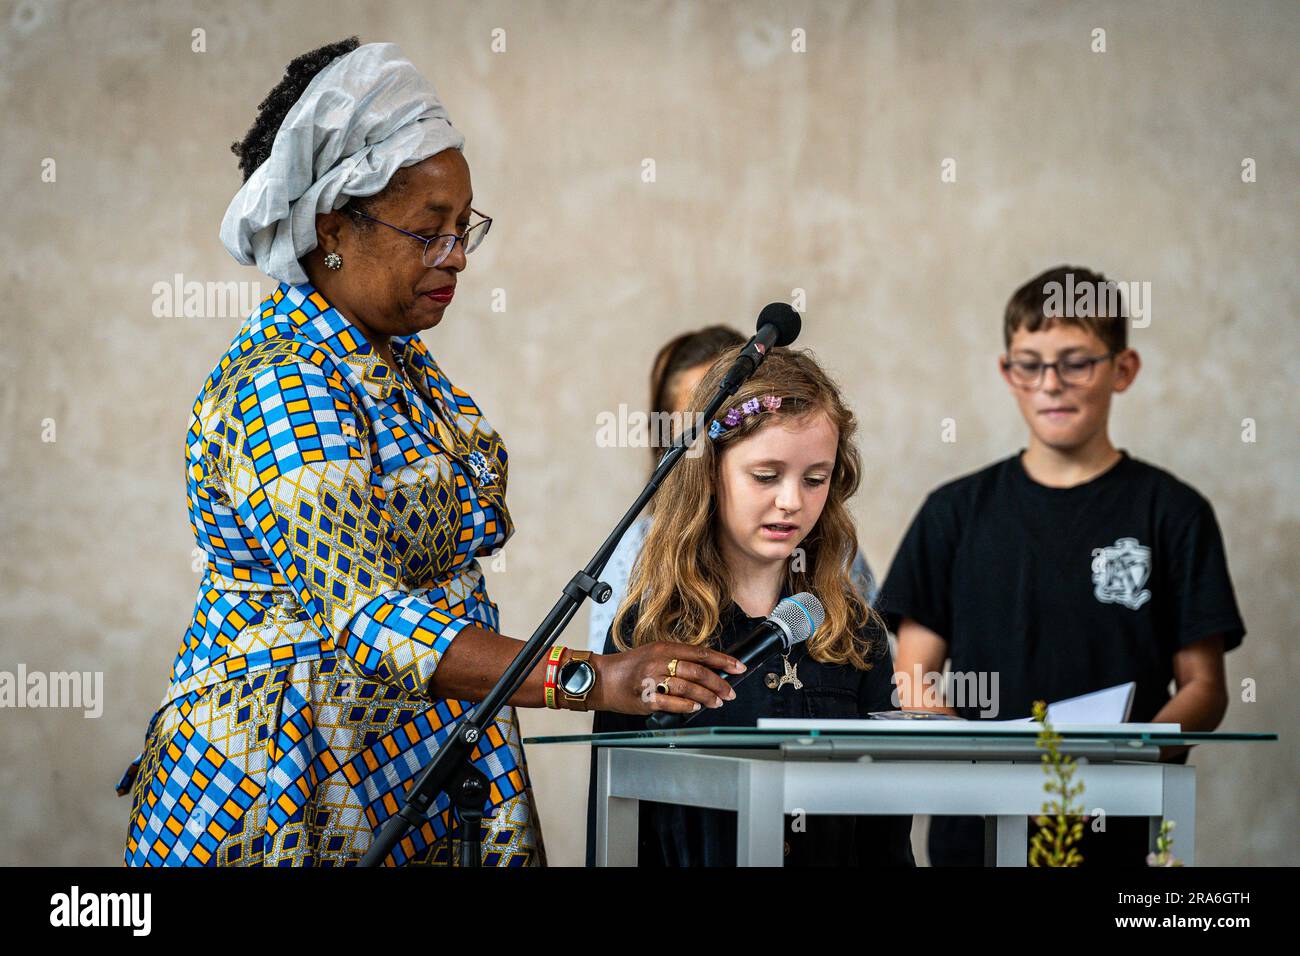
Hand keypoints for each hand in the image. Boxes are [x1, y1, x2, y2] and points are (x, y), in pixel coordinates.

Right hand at [589, 642, 745, 715]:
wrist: (603, 678)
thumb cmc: (630, 666)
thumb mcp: (654, 652)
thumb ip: (678, 658)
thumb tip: (707, 668)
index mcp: (664, 648)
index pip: (701, 653)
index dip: (723, 661)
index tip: (738, 667)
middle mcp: (659, 662)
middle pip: (698, 672)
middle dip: (719, 683)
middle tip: (730, 691)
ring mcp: (652, 680)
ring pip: (688, 688)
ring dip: (707, 697)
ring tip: (717, 702)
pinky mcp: (646, 699)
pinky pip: (672, 703)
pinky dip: (687, 706)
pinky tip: (696, 708)